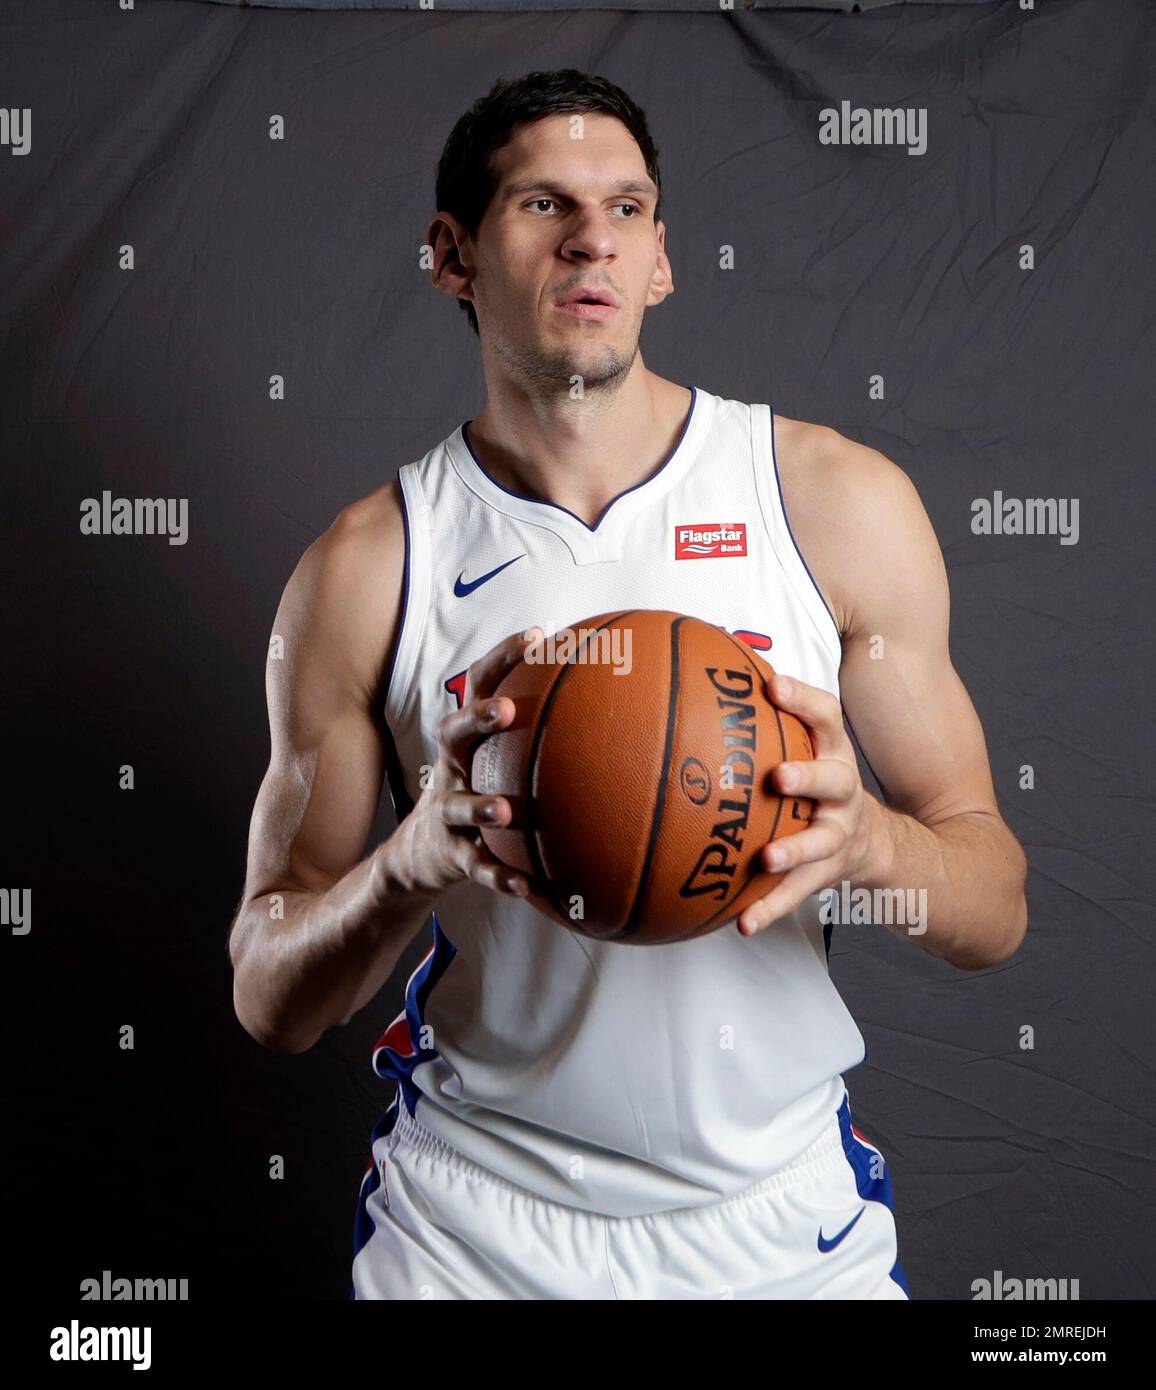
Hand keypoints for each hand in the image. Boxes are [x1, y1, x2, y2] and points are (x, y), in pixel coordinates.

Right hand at [392, 625, 542, 899]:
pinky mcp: (451, 854)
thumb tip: (618, 702)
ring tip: (505, 811)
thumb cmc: (478, 793)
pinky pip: (476, 866)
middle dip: (477, 719)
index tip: (538, 635)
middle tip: (505, 711)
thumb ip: (540, 732)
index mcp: (467, 739)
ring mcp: (447, 811)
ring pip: (459, 806)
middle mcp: (451, 768)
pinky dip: (499, 876)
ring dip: (481, 807)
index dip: (503, 657)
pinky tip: (526, 887)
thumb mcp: (495, 760)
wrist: (421, 855)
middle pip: (452, 733)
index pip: (480, 685)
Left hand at [737, 672, 882, 935]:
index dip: (804, 700)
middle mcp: (842, 792)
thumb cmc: (817, 782)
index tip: (773, 686)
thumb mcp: (809, 747)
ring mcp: (836, 835)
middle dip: (808, 777)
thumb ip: (769, 720)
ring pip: (820, 842)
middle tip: (777, 777)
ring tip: (766, 857)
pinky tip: (743, 924)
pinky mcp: (825, 874)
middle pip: (835, 781)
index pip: (827, 718)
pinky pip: (796, 894)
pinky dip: (770, 909)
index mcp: (833, 753)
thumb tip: (696, 681)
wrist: (873, 843)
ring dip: (794, 851)